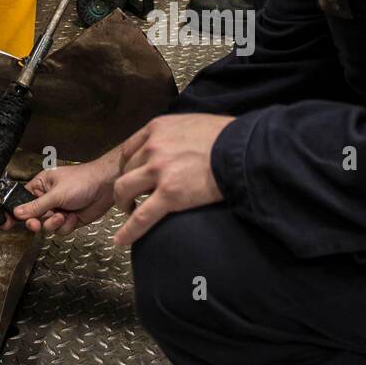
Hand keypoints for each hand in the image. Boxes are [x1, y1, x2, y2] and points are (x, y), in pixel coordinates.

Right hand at [3, 151, 117, 235]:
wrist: (106, 187)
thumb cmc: (83, 181)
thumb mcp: (56, 193)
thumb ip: (36, 206)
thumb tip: (17, 213)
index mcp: (41, 186)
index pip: (21, 200)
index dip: (13, 212)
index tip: (6, 223)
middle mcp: (48, 198)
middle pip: (32, 217)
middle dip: (36, 222)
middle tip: (36, 224)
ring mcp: (59, 210)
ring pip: (46, 226)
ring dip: (53, 224)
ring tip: (62, 216)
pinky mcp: (70, 220)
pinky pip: (60, 230)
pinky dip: (66, 226)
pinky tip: (74, 217)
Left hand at [111, 114, 234, 246]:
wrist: (244, 149)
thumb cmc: (228, 136)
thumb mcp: (194, 123)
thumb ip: (178, 133)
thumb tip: (181, 144)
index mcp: (159, 128)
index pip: (130, 148)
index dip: (128, 165)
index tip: (132, 175)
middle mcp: (154, 147)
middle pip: (125, 169)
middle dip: (126, 184)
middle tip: (132, 196)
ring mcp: (159, 171)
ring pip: (124, 190)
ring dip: (123, 203)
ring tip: (129, 212)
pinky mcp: (170, 194)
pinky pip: (141, 216)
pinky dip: (128, 230)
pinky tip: (121, 240)